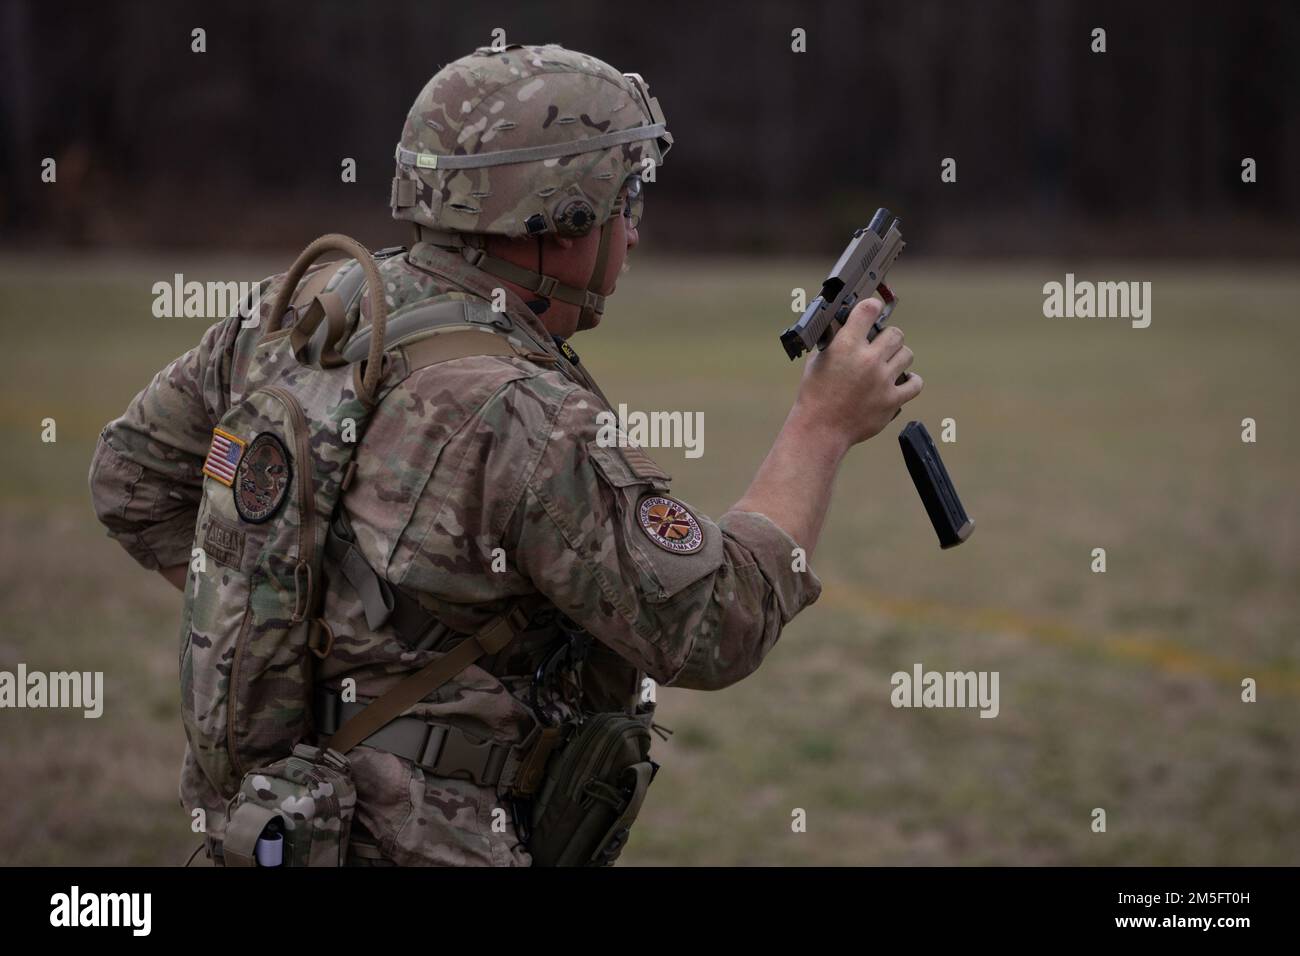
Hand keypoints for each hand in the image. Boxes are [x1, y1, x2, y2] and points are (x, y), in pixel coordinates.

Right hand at [792, 297, 922, 448]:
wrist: (820, 428)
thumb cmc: (815, 395)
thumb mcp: (817, 360)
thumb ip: (835, 340)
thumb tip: (846, 325)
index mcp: (846, 345)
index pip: (869, 309)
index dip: (872, 306)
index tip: (872, 310)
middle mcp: (867, 359)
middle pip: (895, 333)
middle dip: (887, 337)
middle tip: (879, 346)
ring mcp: (882, 380)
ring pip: (907, 355)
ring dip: (898, 357)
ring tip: (888, 364)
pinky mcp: (892, 400)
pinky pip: (915, 383)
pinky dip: (910, 381)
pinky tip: (901, 380)